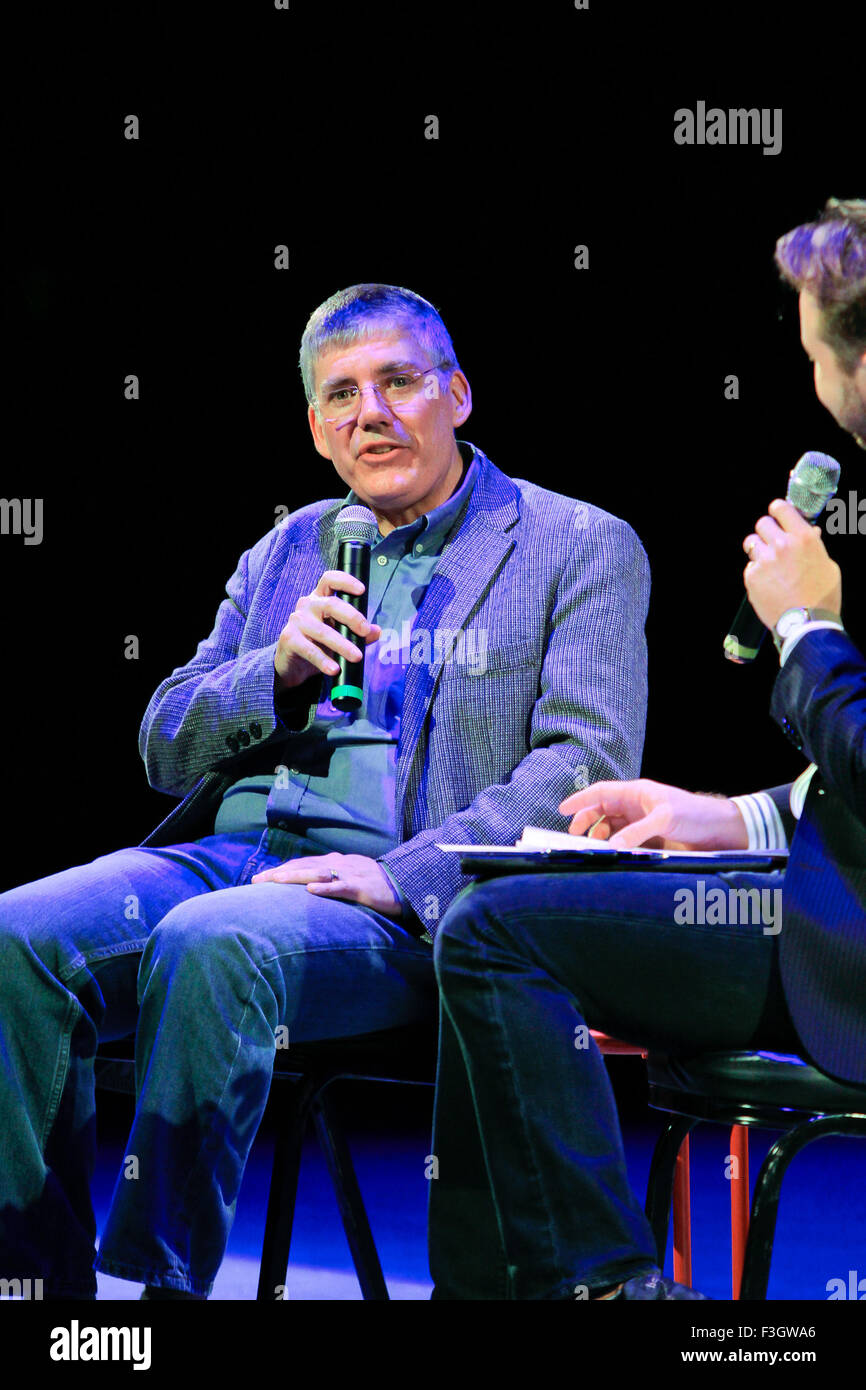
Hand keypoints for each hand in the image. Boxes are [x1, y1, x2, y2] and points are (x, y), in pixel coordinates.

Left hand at [250, 853, 401, 916]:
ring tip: (275, 881)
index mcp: (334, 862)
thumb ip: (330, 878)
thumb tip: (308, 886)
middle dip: (279, 873)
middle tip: (257, 881)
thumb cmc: (375, 883)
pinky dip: (326, 888)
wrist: (404, 883)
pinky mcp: (361, 888)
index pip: (302, 864)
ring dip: (295, 876)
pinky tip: (311, 890)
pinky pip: (341, 887)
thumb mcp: (349, 876)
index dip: (280, 870)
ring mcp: (349, 875)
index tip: (260, 879)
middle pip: (303, 866)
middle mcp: (338, 864)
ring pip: (317, 873)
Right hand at [274, 570, 381, 689]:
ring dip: (342, 645)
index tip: (361, 590)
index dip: (345, 581)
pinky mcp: (289, 639)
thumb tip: (376, 631)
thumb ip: (358, 632)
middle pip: (331, 604)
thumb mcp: (340, 635)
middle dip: (351, 617)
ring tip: (356, 657)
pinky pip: (310, 650)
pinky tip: (335, 669)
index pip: (329, 580)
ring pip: (323, 631)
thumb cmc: (318, 643)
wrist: (292, 663)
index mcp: (320, 599)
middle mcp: (307, 605)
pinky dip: (324, 661)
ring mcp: (297, 621)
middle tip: (364, 631)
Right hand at [558, 778, 748, 850]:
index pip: (601, 792)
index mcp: (636, 792)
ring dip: (603, 838)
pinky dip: (617, 849)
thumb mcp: (663, 819)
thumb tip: (611, 848)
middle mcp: (636, 806)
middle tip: (575, 837)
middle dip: (587, 822)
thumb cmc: (694, 815)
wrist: (720, 832)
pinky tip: (614, 857)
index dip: (580, 800)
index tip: (562, 810)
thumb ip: (636, 833)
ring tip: (598, 850)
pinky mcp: (649, 840)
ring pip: (612, 829)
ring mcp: (642, 823)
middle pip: (602, 812)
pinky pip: (626, 843)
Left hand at [742, 498, 841, 629]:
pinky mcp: (752, 576)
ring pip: (752, 543)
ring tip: (768, 563)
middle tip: (772, 542)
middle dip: (767, 531)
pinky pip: (750, 567)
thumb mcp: (828, 566)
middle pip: (762, 523)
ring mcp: (765, 561)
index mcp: (803, 538)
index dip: (777, 510)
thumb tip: (811, 532)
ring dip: (758, 550)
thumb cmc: (822, 597)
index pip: (781, 508)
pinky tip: (768, 583)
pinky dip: (756, 572)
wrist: (806, 623)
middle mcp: (782, 545)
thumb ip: (815, 546)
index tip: (777, 515)